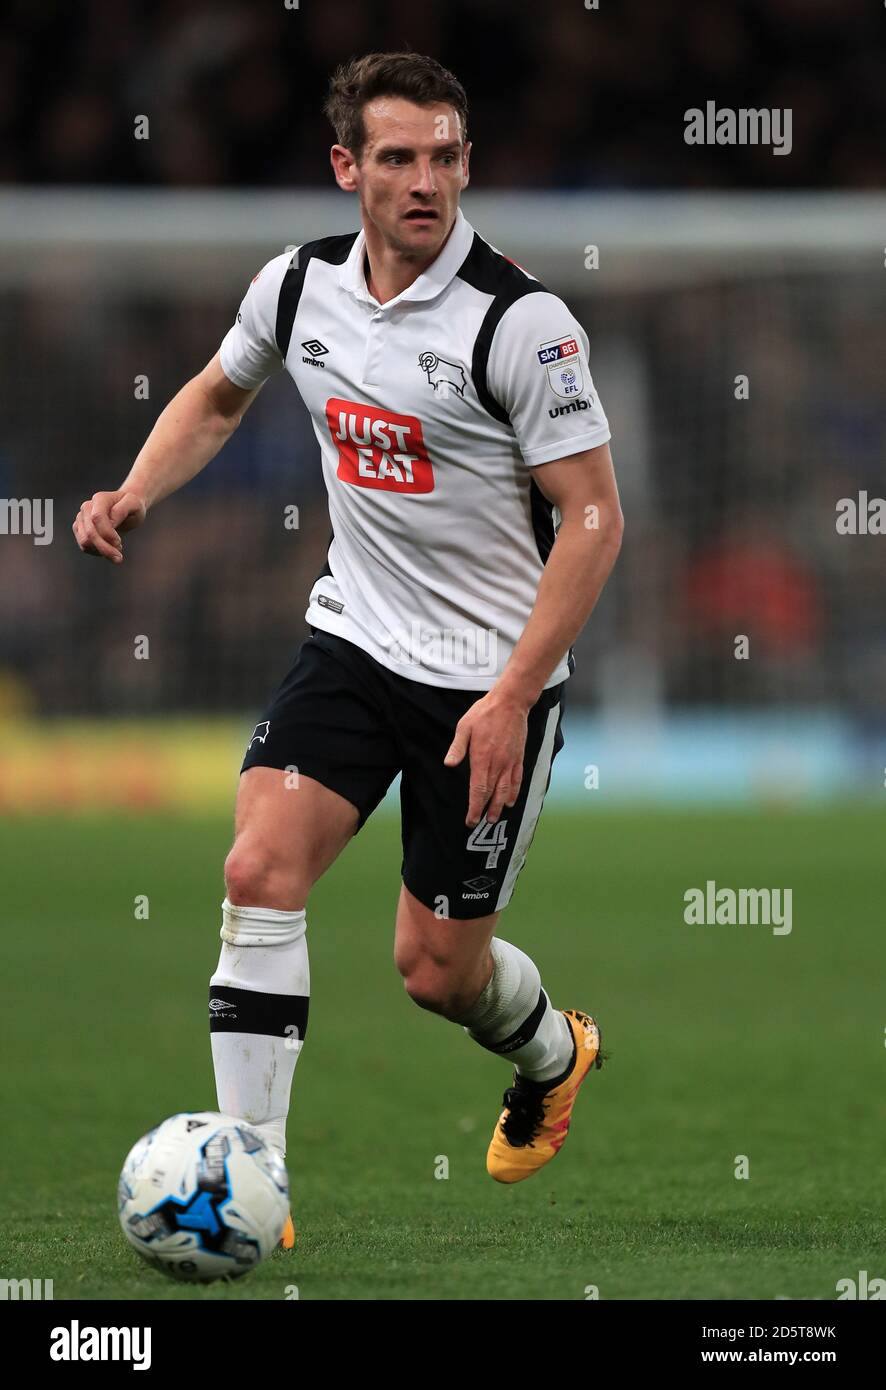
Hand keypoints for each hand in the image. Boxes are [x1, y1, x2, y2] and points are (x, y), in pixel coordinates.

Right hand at [72, 490, 146, 562]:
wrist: (127, 508)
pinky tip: (109, 549)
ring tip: (116, 553)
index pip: (97, 518)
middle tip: (119, 557)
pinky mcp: (80, 530)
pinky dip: (97, 552)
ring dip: (101, 552)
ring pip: (85, 542)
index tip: (120, 543)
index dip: (107, 533)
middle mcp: (86, 508)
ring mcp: (81, 519)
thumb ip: (122, 510)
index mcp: (99, 499)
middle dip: (105, 548)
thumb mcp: (134, 504)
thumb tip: (111, 522)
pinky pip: (84, 547)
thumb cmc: (132, 506)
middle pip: (90, 533)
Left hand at [443, 688, 529, 826]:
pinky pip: (517, 780)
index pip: (478, 790)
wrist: (510, 703)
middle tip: (480, 824)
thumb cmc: (484, 713)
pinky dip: (514, 792)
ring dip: (500, 806)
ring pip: (506, 790)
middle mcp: (497, 764)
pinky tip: (511, 801)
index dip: (474, 807)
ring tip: (494, 818)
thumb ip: (457, 748)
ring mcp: (510, 762)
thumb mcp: (464, 727)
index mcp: (482, 758)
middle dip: (485, 811)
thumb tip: (449, 764)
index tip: (470, 819)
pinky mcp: (519, 758)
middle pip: (492, 794)